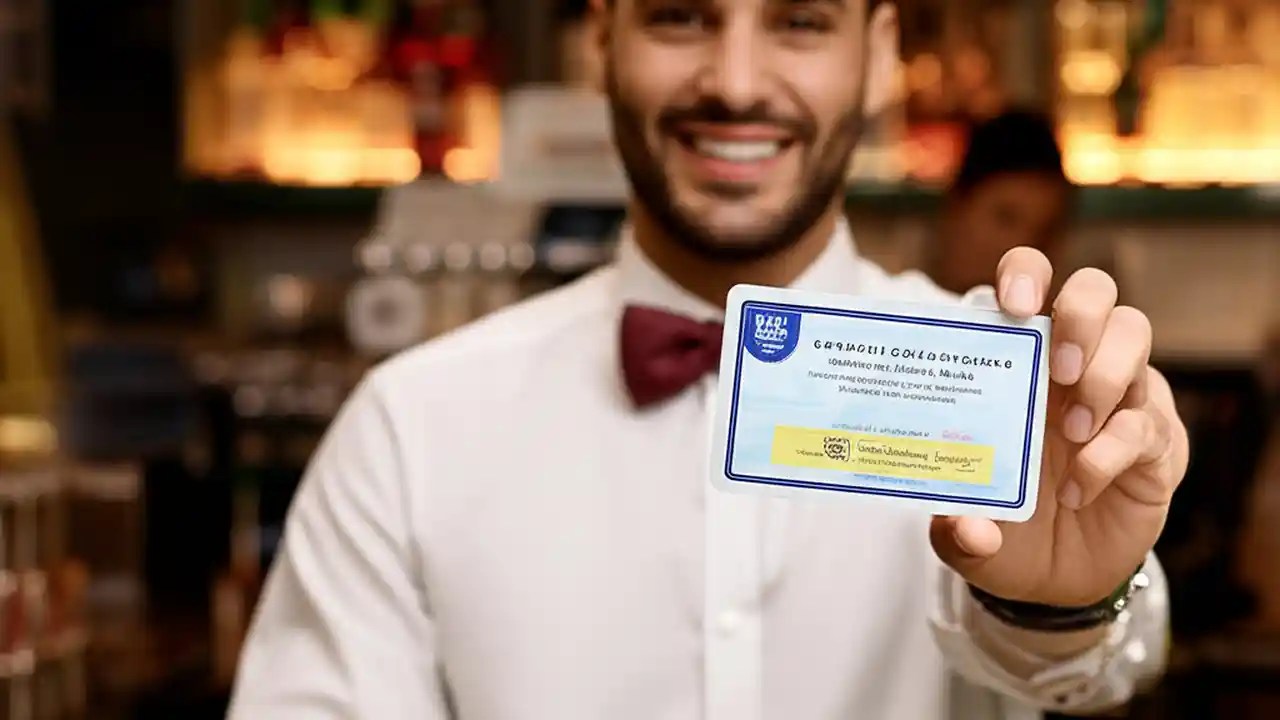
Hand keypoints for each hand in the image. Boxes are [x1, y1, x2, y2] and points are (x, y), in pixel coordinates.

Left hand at [930, 249, 1189, 606]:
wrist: (1060, 579)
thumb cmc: (1006, 529)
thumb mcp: (968, 537)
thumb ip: (955, 532)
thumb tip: (963, 526)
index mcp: (1013, 362)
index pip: (1027, 282)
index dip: (1024, 275)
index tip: (1013, 304)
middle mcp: (1067, 365)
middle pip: (1093, 290)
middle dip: (1079, 315)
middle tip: (1056, 370)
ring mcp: (1117, 395)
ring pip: (1134, 333)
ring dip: (1104, 375)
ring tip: (1073, 429)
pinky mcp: (1153, 438)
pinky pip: (1145, 422)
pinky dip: (1109, 453)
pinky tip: (1077, 488)